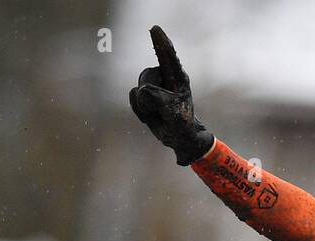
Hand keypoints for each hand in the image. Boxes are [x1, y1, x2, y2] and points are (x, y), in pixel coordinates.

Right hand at [128, 25, 213, 165]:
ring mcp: (154, 85)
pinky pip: (133, 97)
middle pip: (147, 75)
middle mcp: (165, 78)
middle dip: (151, 92)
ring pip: (139, 86)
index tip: (155, 28)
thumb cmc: (181, 124)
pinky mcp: (145, 95)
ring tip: (159, 113)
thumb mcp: (172, 112)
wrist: (179, 137)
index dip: (160, 41)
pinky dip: (140, 110)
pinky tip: (151, 116)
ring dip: (146, 105)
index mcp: (178, 78)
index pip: (167, 55)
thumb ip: (157, 97)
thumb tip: (142, 91)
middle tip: (164, 108)